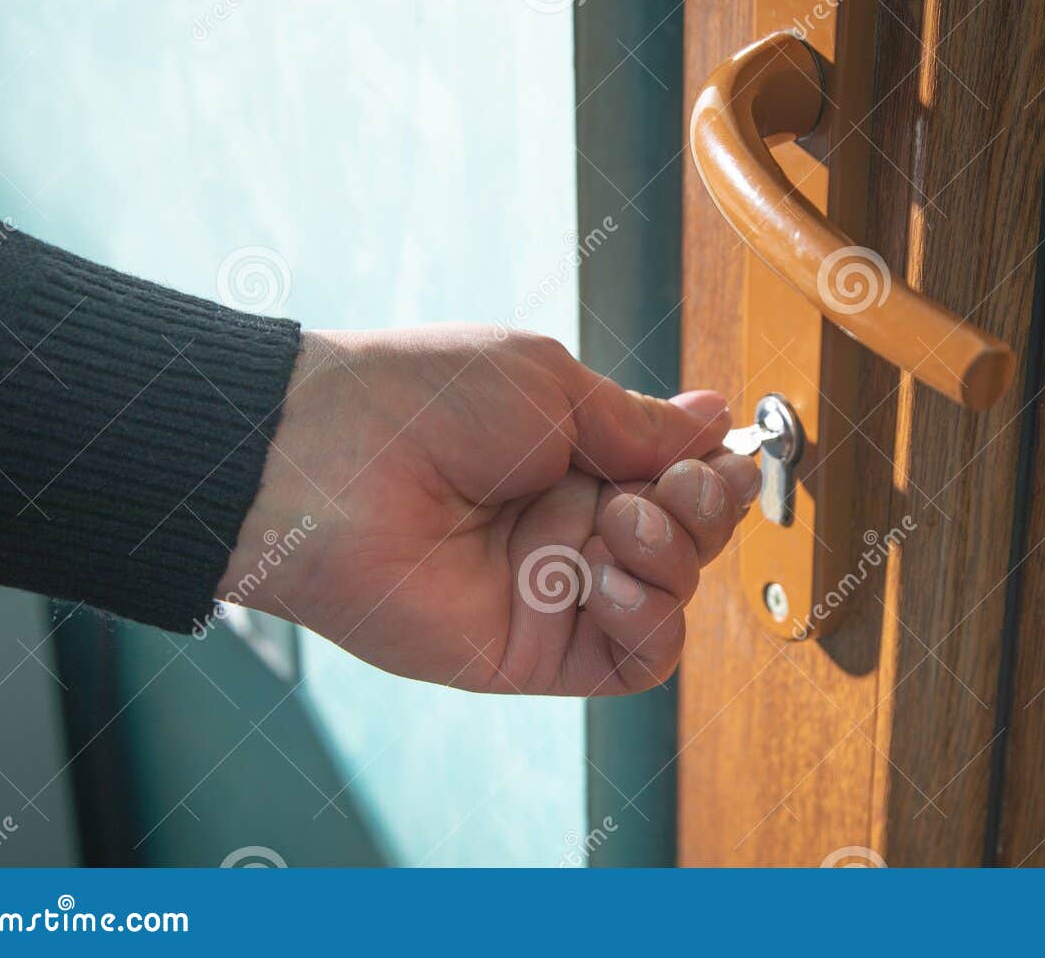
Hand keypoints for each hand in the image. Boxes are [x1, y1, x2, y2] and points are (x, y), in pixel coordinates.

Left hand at [216, 325, 759, 694]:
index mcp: (574, 457)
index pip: (681, 479)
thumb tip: (714, 418)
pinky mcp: (536, 652)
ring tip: (622, 525)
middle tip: (673, 487)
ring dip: (674, 561)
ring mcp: (556, 592)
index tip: (725, 453)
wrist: (320, 467)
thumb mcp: (547, 383)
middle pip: (690, 541)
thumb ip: (636, 421)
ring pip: (673, 601)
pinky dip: (649, 620)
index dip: (715, 472)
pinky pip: (636, 661)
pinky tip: (607, 578)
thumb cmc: (416, 402)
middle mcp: (571, 526)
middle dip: (703, 511)